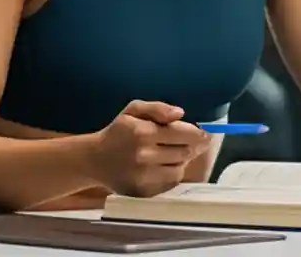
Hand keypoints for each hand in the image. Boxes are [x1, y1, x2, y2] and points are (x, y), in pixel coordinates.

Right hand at [91, 100, 212, 196]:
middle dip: (193, 147)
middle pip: (185, 152)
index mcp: (143, 132)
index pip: (184, 134)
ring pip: (180, 169)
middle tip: (193, 143)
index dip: (198, 134)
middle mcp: (144, 156)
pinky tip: (163, 166)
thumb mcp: (134, 110)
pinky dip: (171, 174)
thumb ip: (158, 108)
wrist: (94, 160)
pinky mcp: (143, 191)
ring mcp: (143, 177)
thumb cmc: (118, 131)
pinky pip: (169, 183)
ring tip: (172, 153)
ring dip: (181, 161)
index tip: (205, 134)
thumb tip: (180, 113)